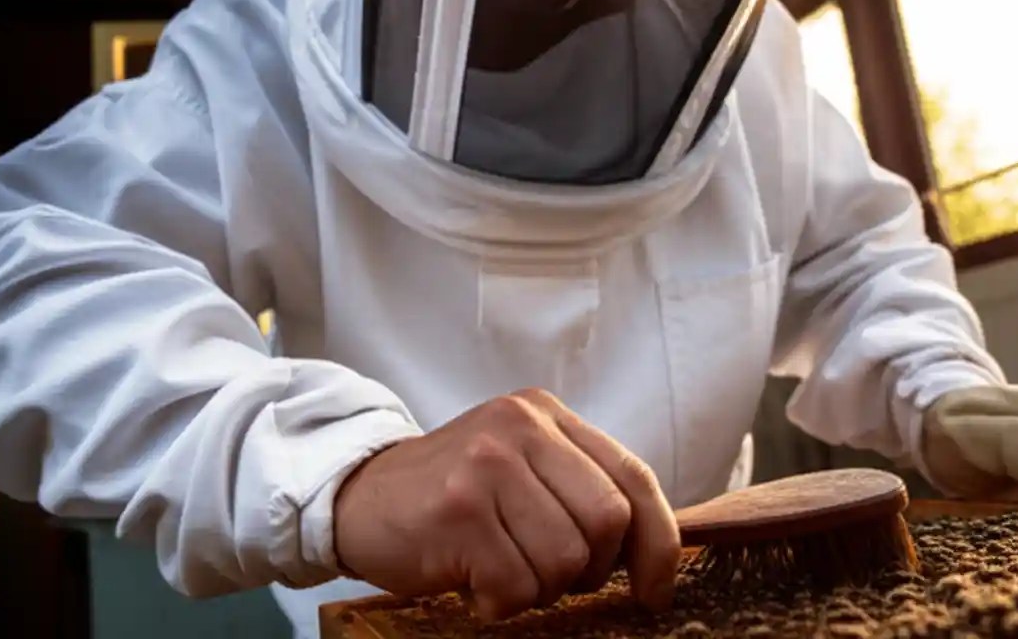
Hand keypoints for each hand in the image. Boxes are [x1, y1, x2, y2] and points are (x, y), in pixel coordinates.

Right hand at [332, 388, 680, 621]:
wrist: (358, 496)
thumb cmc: (452, 496)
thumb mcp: (521, 466)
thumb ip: (579, 488)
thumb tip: (651, 550)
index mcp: (546, 415)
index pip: (634, 477)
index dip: (659, 541)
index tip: (656, 588)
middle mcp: (520, 428)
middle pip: (607, 522)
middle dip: (589, 570)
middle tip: (548, 575)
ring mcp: (487, 466)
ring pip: (564, 561)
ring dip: (538, 589)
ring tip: (500, 571)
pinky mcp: (457, 511)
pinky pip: (515, 585)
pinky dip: (499, 603)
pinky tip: (472, 582)